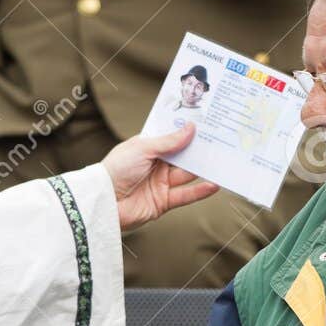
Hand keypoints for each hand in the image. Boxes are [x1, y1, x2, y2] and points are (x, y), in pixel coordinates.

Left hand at [102, 122, 219, 231]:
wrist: (104, 202)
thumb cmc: (116, 170)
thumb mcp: (143, 148)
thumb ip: (169, 141)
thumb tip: (190, 128)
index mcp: (148, 147)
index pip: (171, 136)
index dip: (187, 130)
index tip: (206, 123)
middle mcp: (156, 164)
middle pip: (182, 156)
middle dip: (199, 149)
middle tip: (221, 141)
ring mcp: (160, 183)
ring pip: (187, 174)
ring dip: (203, 170)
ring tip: (222, 162)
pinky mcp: (163, 201)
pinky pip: (185, 195)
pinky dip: (200, 191)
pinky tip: (213, 184)